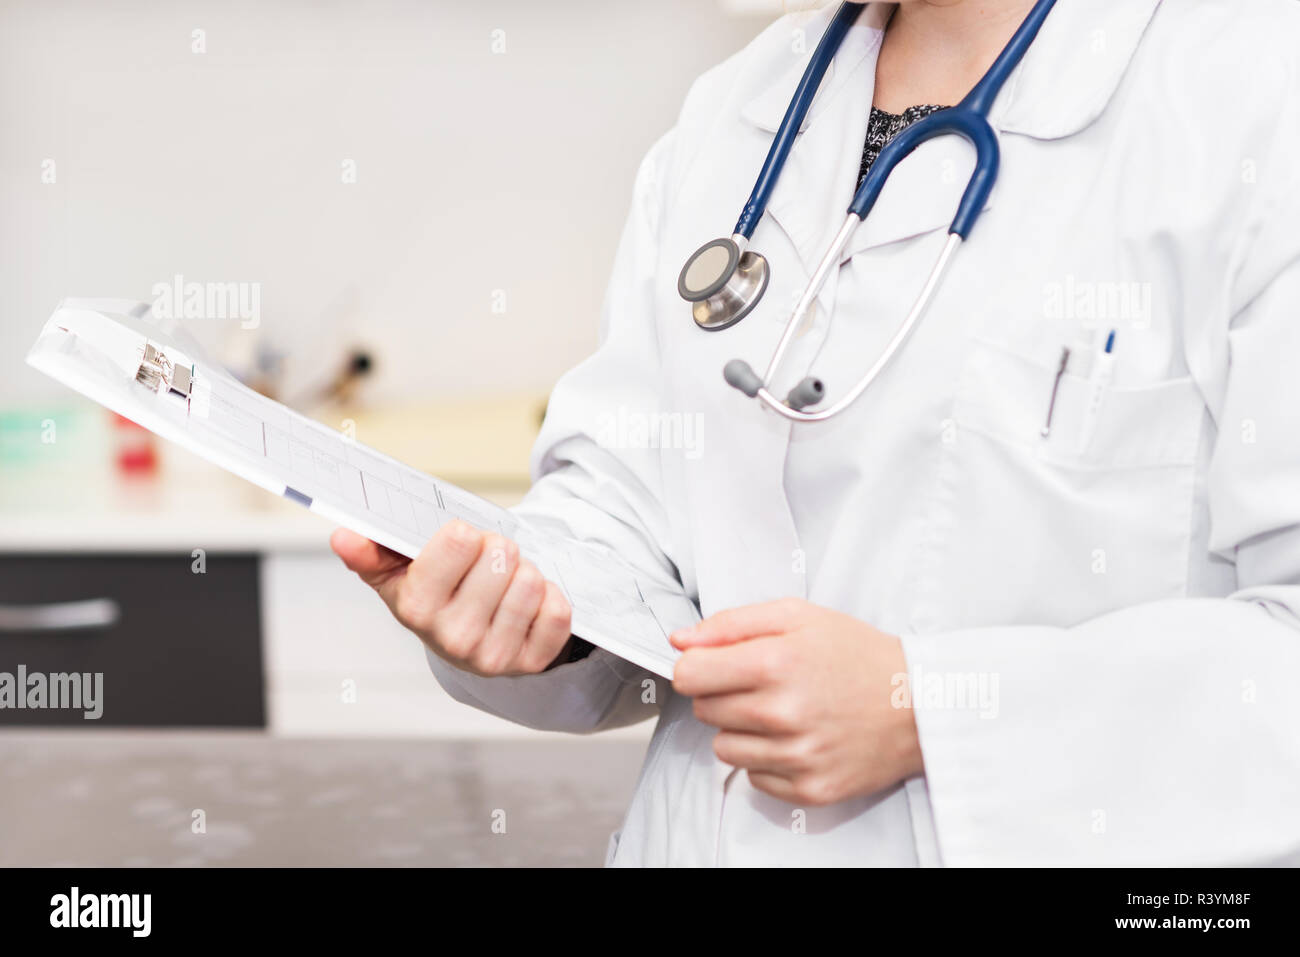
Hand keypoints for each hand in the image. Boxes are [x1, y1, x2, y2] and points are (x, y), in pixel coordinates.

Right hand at [331, 521, 573, 676]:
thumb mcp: (396, 572)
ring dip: (524, 571)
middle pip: (502, 554)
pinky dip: (549, 598)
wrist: (466, 640)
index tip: (459, 546)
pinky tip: (526, 607)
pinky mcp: (532, 662)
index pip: (461, 538)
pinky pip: (558, 610)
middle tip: (485, 566)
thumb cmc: (433, 595)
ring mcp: (495, 657)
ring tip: (503, 585)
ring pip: (531, 579)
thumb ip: (370, 552)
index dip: (464, 533)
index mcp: (417, 609)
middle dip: (497, 549)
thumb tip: (343, 538)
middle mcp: (454, 639)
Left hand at [670, 598, 922, 805]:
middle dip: (722, 695)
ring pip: (723, 748)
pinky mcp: (810, 788)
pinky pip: (754, 778)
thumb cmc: (858, 654)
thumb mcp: (797, 615)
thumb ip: (731, 624)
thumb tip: (680, 641)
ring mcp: (796, 756)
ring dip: (742, 730)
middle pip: (703, 710)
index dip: (697, 666)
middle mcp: (782, 713)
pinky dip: (767, 760)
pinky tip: (797, 738)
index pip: (688, 675)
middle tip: (762, 684)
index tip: (715, 665)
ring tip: (781, 712)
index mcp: (774, 663)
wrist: (919, 703)